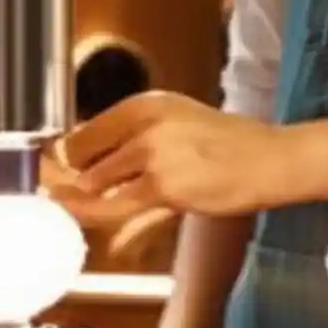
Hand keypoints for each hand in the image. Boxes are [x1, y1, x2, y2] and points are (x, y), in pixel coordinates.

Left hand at [52, 91, 311, 224]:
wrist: (273, 159)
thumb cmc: (232, 146)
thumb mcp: (178, 126)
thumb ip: (135, 144)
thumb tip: (93, 168)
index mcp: (146, 104)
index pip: (86, 131)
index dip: (65, 155)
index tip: (55, 172)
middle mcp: (145, 122)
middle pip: (83, 157)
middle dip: (68, 181)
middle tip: (57, 196)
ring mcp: (153, 153)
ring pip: (95, 184)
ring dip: (78, 201)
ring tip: (63, 209)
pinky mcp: (164, 186)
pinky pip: (117, 207)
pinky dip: (98, 216)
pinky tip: (88, 224)